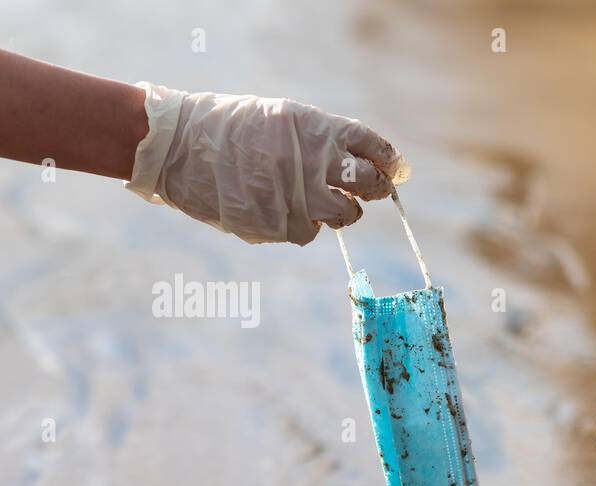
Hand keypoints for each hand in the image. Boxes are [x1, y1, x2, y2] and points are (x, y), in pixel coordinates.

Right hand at [127, 82, 410, 244]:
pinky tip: (281, 209)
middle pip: (370, 185)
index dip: (389, 162)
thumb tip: (369, 164)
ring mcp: (300, 197)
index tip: (394, 170)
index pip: (374, 147)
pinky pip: (309, 232)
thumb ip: (324, 140)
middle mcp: (316, 163)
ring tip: (320, 200)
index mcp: (318, 128)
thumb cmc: (231, 129)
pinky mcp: (282, 225)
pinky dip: (304, 224)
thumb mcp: (282, 119)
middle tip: (372, 190)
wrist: (177, 146)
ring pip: (346, 215)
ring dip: (342, 212)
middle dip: (377, 189)